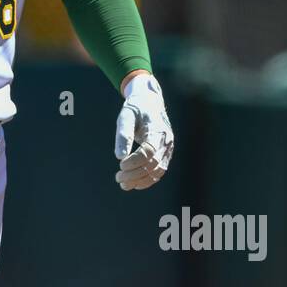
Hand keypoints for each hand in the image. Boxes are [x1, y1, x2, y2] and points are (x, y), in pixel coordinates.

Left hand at [114, 73, 173, 190]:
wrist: (149, 102)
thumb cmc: (135, 109)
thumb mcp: (126, 116)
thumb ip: (123, 134)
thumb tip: (119, 156)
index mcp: (158, 130)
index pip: (149, 151)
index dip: (134, 161)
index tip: (120, 165)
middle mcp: (167, 141)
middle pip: (153, 164)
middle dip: (135, 173)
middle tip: (118, 177)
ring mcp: (168, 149)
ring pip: (157, 170)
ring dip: (140, 180)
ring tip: (123, 184)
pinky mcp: (166, 153)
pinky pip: (160, 170)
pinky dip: (148, 180)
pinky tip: (134, 184)